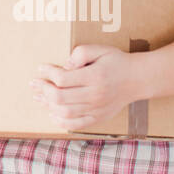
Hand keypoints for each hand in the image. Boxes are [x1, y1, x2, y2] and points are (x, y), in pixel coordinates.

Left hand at [29, 44, 144, 131]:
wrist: (137, 79)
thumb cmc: (117, 62)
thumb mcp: (101, 49)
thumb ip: (81, 53)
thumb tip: (65, 66)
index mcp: (95, 76)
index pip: (63, 78)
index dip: (48, 73)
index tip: (41, 68)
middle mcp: (95, 95)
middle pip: (60, 97)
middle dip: (43, 89)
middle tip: (35, 83)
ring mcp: (97, 109)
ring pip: (65, 112)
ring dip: (48, 104)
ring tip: (39, 97)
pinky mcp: (98, 118)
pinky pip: (76, 124)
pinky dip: (61, 121)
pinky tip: (52, 113)